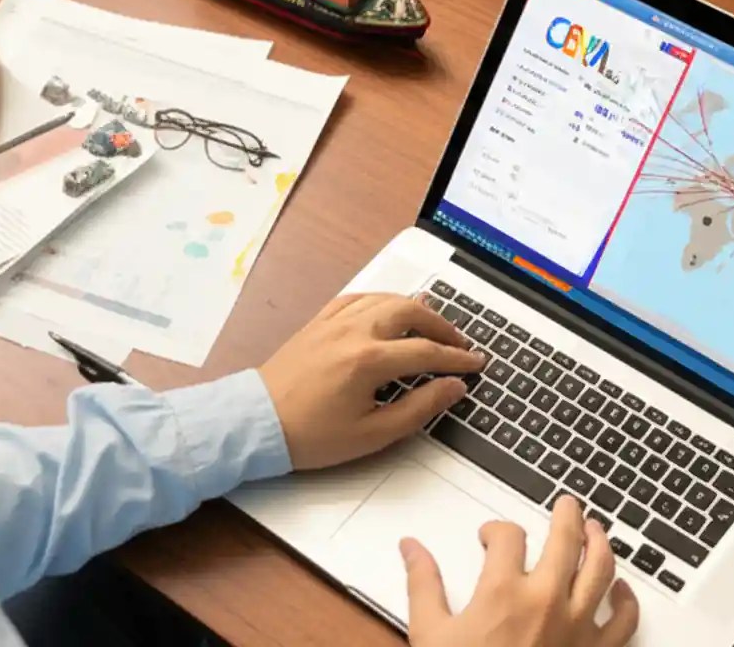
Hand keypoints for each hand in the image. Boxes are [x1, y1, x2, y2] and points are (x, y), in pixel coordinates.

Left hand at [260, 293, 484, 469]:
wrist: (257, 424)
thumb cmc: (311, 436)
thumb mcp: (373, 434)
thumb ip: (419, 408)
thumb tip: (452, 387)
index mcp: (369, 360)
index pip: (427, 352)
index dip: (458, 359)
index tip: (476, 363)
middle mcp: (354, 332)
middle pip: (411, 313)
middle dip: (441, 326)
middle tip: (458, 344)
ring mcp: (333, 323)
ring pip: (385, 299)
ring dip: (415, 308)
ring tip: (433, 323)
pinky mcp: (318, 323)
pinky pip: (357, 298)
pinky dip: (380, 300)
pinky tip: (389, 307)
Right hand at [401, 496, 640, 646]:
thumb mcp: (430, 633)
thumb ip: (423, 584)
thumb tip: (411, 548)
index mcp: (504, 591)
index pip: (509, 536)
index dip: (497, 529)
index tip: (492, 537)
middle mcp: (546, 600)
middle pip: (567, 538)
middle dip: (567, 514)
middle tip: (567, 504)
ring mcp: (576, 626)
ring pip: (602, 568)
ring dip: (600, 541)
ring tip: (595, 529)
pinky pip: (624, 620)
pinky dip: (627, 601)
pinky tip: (622, 590)